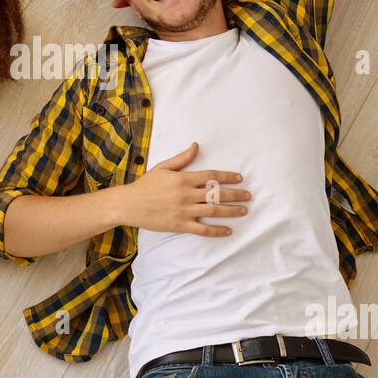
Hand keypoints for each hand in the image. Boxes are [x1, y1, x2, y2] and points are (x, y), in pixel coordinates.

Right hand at [115, 142, 248, 235]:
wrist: (129, 204)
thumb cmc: (146, 185)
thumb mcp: (163, 167)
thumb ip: (182, 158)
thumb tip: (196, 146)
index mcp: (183, 179)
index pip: (211, 176)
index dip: (227, 176)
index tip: (239, 178)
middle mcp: (186, 194)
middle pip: (217, 193)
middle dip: (235, 194)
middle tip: (248, 195)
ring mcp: (184, 211)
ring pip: (213, 210)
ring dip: (231, 211)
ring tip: (244, 210)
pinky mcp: (180, 225)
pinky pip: (202, 229)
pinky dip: (216, 230)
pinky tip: (228, 231)